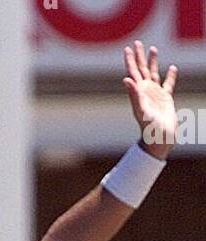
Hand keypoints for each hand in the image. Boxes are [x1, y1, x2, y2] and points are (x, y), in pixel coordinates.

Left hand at [123, 41, 177, 159]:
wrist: (159, 138)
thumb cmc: (149, 127)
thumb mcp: (140, 110)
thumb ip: (133, 94)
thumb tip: (126, 79)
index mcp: (139, 92)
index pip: (133, 72)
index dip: (129, 60)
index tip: (127, 48)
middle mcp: (146, 91)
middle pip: (142, 69)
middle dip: (139, 56)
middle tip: (137, 43)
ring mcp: (156, 94)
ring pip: (154, 73)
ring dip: (153, 62)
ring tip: (152, 49)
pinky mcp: (166, 99)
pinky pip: (168, 84)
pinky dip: (170, 76)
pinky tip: (172, 68)